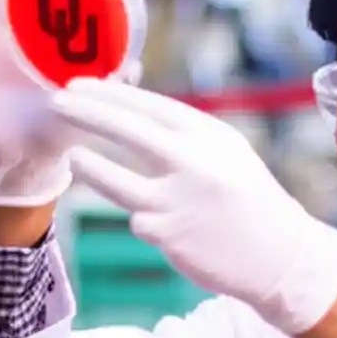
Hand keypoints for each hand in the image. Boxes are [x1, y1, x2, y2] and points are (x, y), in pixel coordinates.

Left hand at [51, 78, 336, 333]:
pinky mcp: (169, 235)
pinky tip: (150, 216)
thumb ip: (184, 134)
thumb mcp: (226, 152)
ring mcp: (178, 201)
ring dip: (90, 166)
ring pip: (115, 180)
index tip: (79, 83)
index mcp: (209, 136)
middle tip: (56, 102)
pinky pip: (136, 218)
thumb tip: (129, 111)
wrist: (279, 254)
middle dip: (87, 113)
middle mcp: (193, 163)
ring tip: (74, 155)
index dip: (110, 93)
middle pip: (127, 131)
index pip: (150, 106)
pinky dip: (139, 213)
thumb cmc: (247, 197)